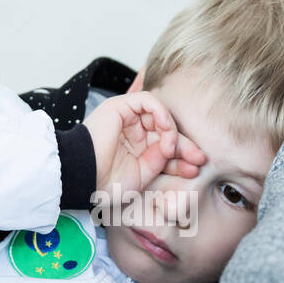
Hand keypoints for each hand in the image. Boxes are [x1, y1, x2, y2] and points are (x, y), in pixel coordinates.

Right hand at [83, 93, 206, 196]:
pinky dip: (161, 112)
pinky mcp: (120, 106)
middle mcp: (133, 132)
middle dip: (185, 145)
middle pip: (167, 130)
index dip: (183, 156)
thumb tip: (182, 153)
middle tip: (198, 158)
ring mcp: (127, 118)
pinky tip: (166, 131)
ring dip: (173, 131)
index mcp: (137, 149)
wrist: (85, 177)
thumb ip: (162, 160)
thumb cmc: (106, 182)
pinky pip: (147, 100)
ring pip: (160, 115)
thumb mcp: (144, 174)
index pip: (166, 146)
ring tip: (173, 148)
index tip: (195, 167)